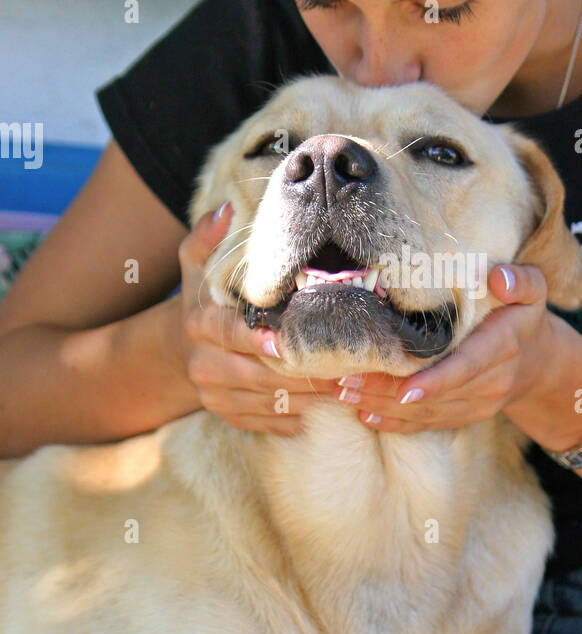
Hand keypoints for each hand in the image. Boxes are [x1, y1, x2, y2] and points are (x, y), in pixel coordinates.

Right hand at [178, 202, 333, 433]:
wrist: (179, 348)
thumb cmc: (204, 298)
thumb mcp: (196, 264)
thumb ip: (207, 236)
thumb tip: (227, 210)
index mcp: (199, 324)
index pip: (231, 333)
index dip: (258, 340)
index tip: (287, 342)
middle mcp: (203, 364)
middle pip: (259, 374)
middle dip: (304, 373)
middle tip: (349, 367)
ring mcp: (215, 395)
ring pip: (270, 402)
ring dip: (311, 397)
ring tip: (350, 386)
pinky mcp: (230, 417)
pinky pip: (269, 423)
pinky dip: (299, 417)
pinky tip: (330, 407)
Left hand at [330, 264, 555, 432]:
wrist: (540, 362)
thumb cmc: (523, 316)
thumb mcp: (533, 290)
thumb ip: (521, 281)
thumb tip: (499, 279)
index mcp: (504, 346)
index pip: (467, 367)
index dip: (435, 380)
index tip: (403, 389)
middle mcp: (492, 382)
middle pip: (436, 394)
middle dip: (388, 390)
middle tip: (345, 380)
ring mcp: (479, 405)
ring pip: (426, 413)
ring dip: (383, 406)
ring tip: (343, 393)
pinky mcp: (465, 416)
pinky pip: (428, 424)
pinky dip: (395, 422)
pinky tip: (364, 413)